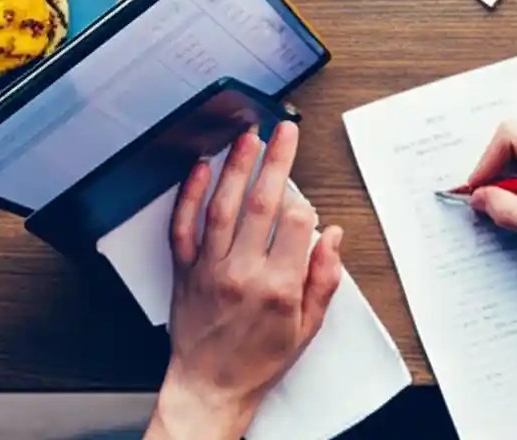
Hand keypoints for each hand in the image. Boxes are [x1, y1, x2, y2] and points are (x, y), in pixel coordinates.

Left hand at [148, 122, 343, 439]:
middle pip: (261, 204)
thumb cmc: (258, 361)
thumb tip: (333, 238)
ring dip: (236, 166)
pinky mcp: (185, 270)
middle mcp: (242, 272)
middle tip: (284, 131)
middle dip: (276, 161)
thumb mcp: (307, 328)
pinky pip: (183, 226)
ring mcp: (210, 268)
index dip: (305, 205)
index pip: (296, 225)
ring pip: (222, 206)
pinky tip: (201, 168)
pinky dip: (190, 194)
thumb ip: (323, 280)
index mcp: (278, 288)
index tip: (306, 201)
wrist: (209, 386)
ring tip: (248, 137)